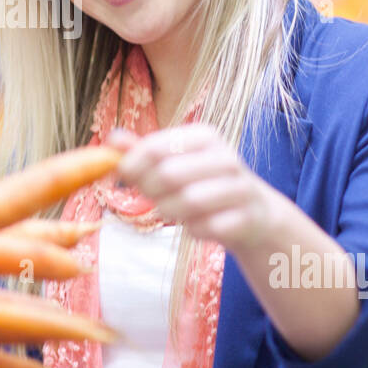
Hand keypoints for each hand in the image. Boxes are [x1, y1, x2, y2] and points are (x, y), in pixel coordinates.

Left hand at [107, 124, 278, 252]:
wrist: (255, 213)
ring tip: (171, 209)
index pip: (155, 147)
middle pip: (168, 174)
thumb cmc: (203, 183)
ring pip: (187, 201)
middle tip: (149, 196)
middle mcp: (225, 157)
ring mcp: (239, 188)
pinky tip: (198, 225)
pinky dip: (194, 230)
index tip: (124, 176)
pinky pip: (206, 228)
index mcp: (205, 136)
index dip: (132, 164)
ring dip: (170, 210)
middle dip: (150, 190)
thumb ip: (144, 151)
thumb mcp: (176, 161)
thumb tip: (113, 138)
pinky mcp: (246, 217)